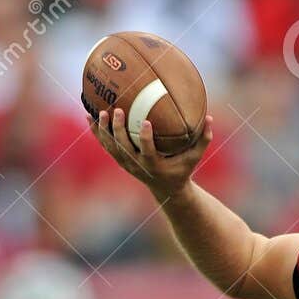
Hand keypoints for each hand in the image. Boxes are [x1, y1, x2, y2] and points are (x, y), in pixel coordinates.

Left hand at [90, 108, 212, 200]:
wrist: (165, 188)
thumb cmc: (182, 169)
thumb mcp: (195, 157)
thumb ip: (203, 139)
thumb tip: (209, 117)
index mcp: (154, 165)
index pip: (148, 151)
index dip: (145, 138)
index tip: (145, 122)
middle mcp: (137, 165)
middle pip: (124, 147)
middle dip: (118, 129)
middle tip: (118, 110)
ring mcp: (126, 163)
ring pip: (110, 146)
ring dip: (103, 130)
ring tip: (100, 111)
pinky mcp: (120, 159)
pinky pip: (105, 144)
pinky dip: (96, 131)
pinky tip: (89, 115)